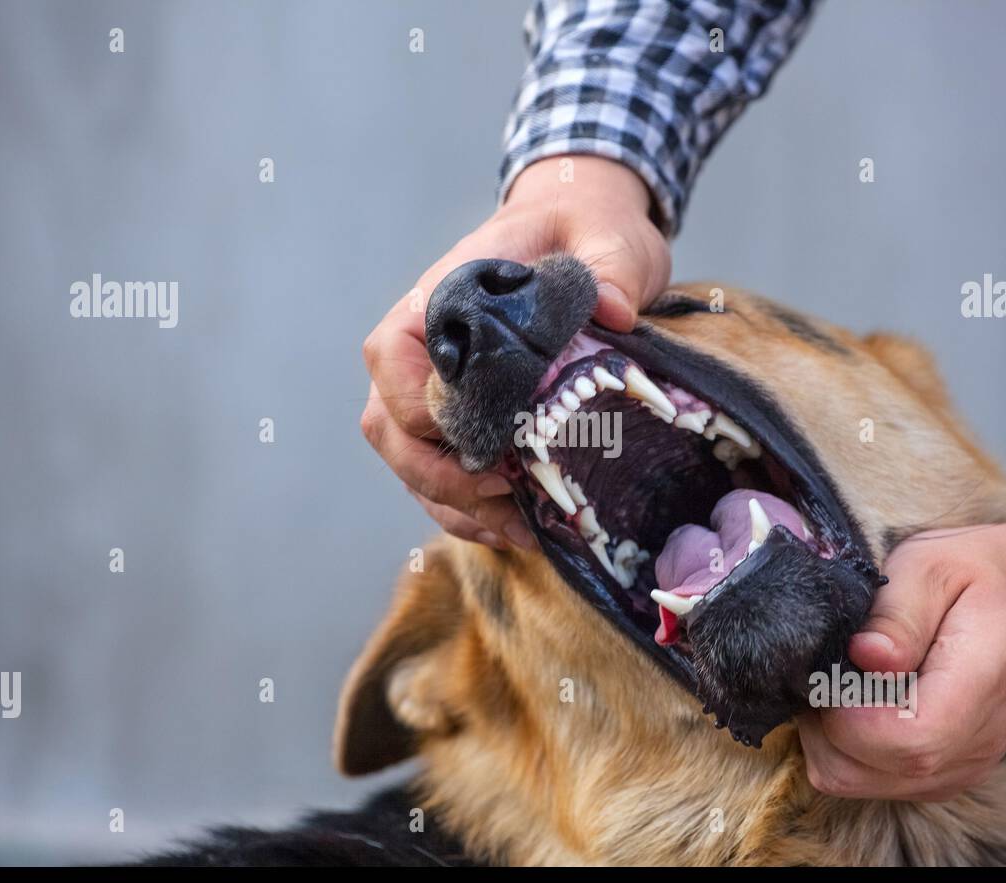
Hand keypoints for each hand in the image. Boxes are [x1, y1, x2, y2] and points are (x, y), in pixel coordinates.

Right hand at [361, 156, 670, 547]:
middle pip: (389, 427)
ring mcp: (437, 387)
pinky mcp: (465, 417)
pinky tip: (520, 528)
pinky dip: (471, 510)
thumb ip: (611, 266)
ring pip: (410, 462)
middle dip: (437, 477)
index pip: (392, 361)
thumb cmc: (583, 228)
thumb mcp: (607, 235)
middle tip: (503, 497)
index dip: (421, 413)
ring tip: (520, 531)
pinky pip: (443, 475)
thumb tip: (616, 309)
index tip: (483, 445)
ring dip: (456, 506)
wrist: (583, 229)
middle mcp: (424, 348)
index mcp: (439, 299)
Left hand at [797, 515, 1005, 800]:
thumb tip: (864, 657)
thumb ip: (898, 615)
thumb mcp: (933, 567)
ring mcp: (961, 767)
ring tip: (837, 681)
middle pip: (869, 771)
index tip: (827, 669)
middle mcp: (976, 743)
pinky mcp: (941, 775)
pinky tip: (854, 701)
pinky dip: (842, 747)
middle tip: (821, 669)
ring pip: (855, 782)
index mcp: (984, 683)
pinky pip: (868, 779)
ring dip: (825, 737)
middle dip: (822, 724)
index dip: (848, 715)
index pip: (908, 741)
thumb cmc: (978, 576)